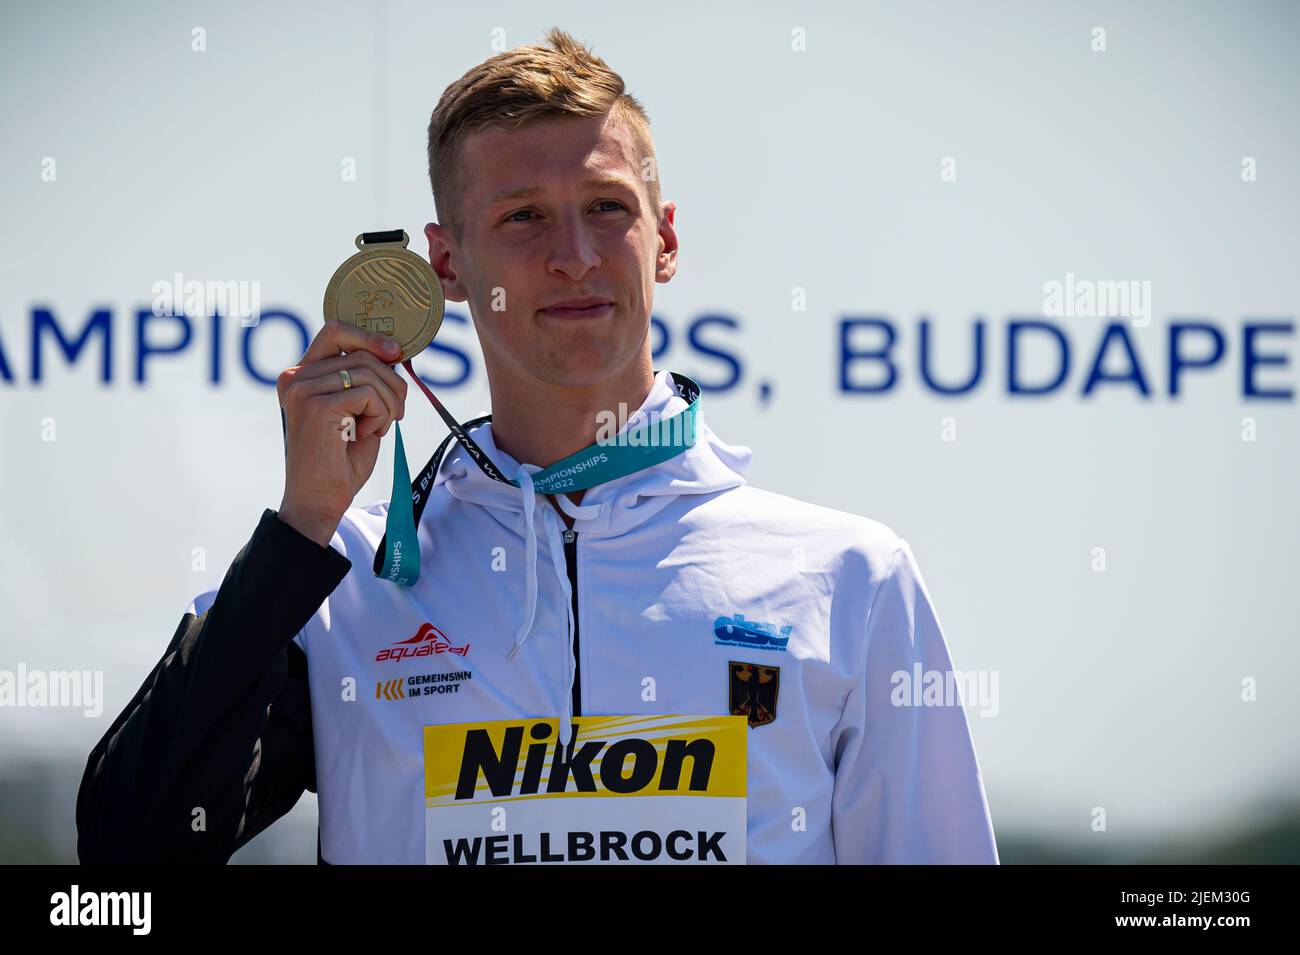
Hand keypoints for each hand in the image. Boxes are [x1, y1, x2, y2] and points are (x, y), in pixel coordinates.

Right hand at [275, 321, 408, 544]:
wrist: (320, 500)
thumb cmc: (340, 460)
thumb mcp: (357, 410)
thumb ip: (366, 379)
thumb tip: (393, 351)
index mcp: (300, 375)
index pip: (335, 330)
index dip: (369, 335)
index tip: (395, 351)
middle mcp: (295, 377)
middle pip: (362, 353)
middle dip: (392, 383)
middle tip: (394, 414)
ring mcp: (303, 390)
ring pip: (370, 373)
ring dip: (389, 403)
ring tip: (377, 427)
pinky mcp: (317, 406)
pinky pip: (370, 394)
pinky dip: (381, 415)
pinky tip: (367, 434)